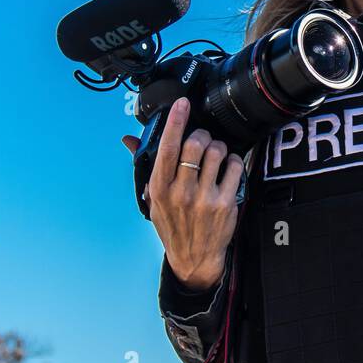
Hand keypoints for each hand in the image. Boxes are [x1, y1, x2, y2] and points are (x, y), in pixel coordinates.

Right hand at [121, 96, 242, 290]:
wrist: (193, 259)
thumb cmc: (172, 225)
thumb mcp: (151, 199)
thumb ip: (144, 166)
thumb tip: (127, 139)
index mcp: (159, 188)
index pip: (167, 147)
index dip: (176, 121)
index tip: (182, 103)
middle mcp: (180, 192)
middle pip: (195, 144)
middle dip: (201, 134)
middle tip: (202, 139)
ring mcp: (204, 198)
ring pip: (216, 152)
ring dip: (218, 146)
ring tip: (215, 154)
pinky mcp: (225, 204)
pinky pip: (234, 167)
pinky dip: (233, 160)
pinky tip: (227, 166)